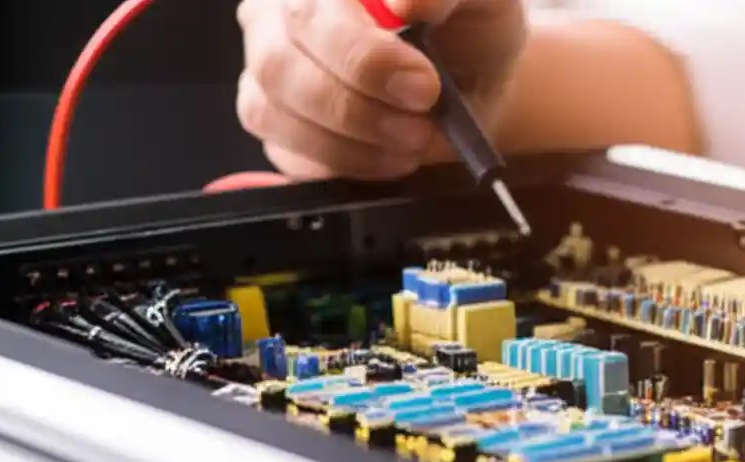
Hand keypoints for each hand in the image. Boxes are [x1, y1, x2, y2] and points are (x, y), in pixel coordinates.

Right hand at [235, 0, 525, 179]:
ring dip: (351, 143)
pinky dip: (346, 163)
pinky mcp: (273, 125)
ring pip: (273, 114)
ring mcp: (265, 71)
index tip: (424, 87)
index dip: (364, 58)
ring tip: (411, 143)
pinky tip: (390, 157)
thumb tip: (407, 3)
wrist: (472, 85)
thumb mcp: (479, 2)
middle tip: (419, 126)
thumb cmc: (467, 33)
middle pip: (279, 66)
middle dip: (358, 108)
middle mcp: (277, 15)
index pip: (312, 13)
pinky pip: (288, 155)